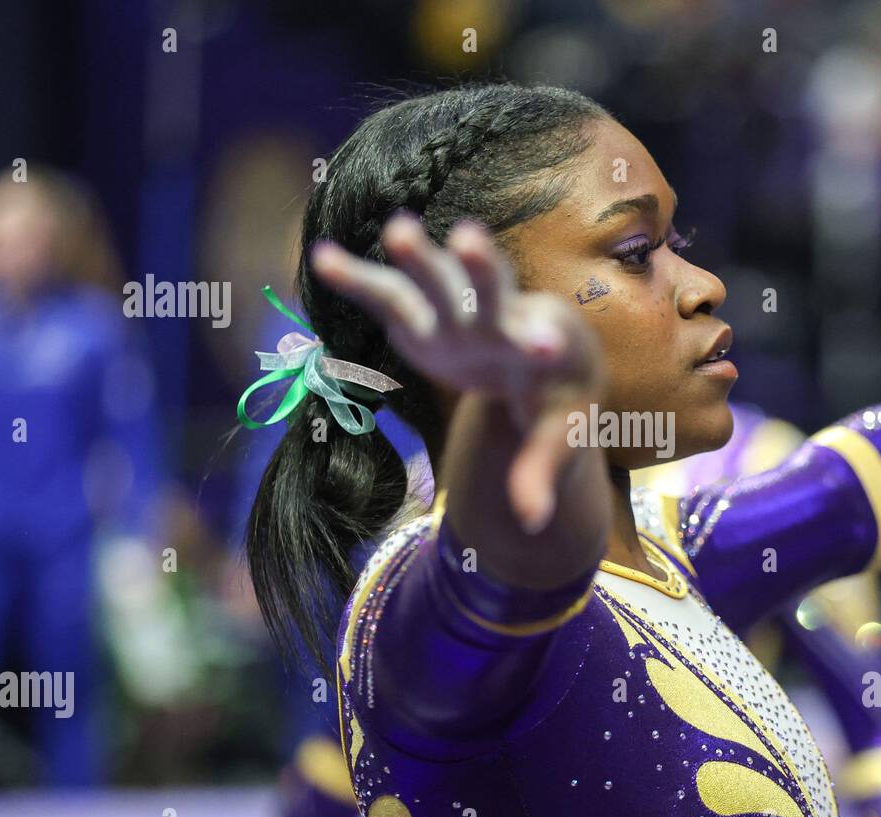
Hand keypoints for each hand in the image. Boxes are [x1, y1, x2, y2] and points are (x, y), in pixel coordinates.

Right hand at [310, 213, 605, 531]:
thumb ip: (538, 476)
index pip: (543, 344)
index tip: (545, 345)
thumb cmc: (558, 399)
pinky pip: (388, 295)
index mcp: (542, 345)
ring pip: (439, 279)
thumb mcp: (556, 439)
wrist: (549, 355)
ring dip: (419, 257)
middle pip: (490, 290)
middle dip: (480, 267)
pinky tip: (322, 258)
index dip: (541, 345)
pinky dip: (358, 278)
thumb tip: (532, 523)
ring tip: (398, 230)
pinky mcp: (424, 318)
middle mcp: (500, 319)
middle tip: (471, 239)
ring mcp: (459, 313)